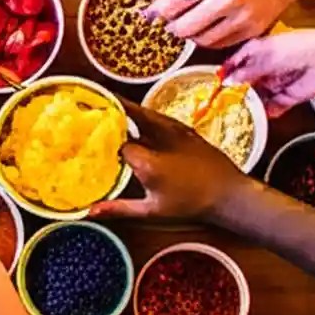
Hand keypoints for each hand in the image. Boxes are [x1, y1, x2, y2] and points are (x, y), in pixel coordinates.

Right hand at [89, 99, 247, 222]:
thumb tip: (90, 211)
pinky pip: (157, 115)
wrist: (229, 193)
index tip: (85, 137)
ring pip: (143, 112)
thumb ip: (120, 209)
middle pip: (127, 116)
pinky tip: (136, 116)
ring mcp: (173, 130)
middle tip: (91, 104)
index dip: (99, 139)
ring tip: (108, 103)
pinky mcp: (184, 129)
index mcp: (147, 160)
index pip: (115, 143)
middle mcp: (158, 138)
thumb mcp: (152, 210)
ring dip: (125, 108)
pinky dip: (143, 113)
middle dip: (109, 111)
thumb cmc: (189, 204)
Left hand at [147, 0, 300, 47]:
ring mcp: (240, 18)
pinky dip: (210, 41)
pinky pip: (222, 44)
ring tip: (191, 28)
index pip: (175, 1)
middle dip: (174, 28)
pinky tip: (209, 32)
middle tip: (171, 25)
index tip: (149, 15)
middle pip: (186, 27)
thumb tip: (166, 5)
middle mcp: (226, 0)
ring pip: (203, 40)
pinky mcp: (251, 31)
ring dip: (192, 37)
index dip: (158, 11)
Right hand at [223, 29, 314, 115]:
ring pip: (257, 97)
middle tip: (223, 102)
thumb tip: (228, 80)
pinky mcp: (287, 96)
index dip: (225, 72)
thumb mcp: (266, 56)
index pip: (236, 62)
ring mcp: (276, 82)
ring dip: (249, 104)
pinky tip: (258, 117)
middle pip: (245, 82)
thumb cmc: (299, 47)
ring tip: (238, 113)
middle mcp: (266, 67)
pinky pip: (272, 107)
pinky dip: (266, 113)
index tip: (215, 83)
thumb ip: (246, 70)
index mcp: (258, 50)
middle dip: (235, 92)